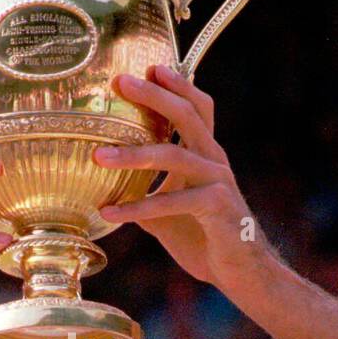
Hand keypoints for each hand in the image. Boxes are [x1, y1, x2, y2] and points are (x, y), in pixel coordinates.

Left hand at [93, 65, 276, 294]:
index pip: (196, 107)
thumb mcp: (168, 210)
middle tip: (120, 82)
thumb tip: (103, 190)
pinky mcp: (216, 207)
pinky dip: (138, 207)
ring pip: (174, 155)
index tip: (147, 66)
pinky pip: (171, 202)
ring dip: (132, 154)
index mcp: (206, 154)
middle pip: (187, 114)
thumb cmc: (204, 238)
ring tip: (97, 155)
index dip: (176, 83)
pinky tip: (109, 212)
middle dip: (154, 95)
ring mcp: (217, 181)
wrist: (241, 272)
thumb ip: (143, 192)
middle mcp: (214, 160)